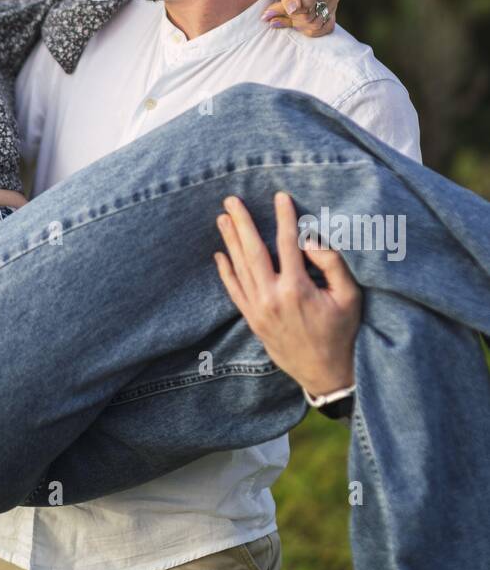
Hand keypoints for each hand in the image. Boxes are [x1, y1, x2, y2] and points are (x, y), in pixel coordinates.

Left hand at [212, 191, 360, 397]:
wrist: (325, 373)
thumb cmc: (342, 332)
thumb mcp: (349, 297)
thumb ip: (333, 264)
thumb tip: (310, 240)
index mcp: (297, 289)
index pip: (288, 243)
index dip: (284, 217)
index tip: (280, 196)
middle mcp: (273, 297)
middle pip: (253, 251)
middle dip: (242, 223)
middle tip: (231, 200)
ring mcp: (259, 309)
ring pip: (240, 268)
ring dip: (230, 241)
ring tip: (222, 218)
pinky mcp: (252, 320)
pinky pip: (234, 291)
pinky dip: (226, 272)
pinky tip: (220, 255)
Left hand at [266, 0, 341, 36]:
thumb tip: (293, 9)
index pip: (308, 2)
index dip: (287, 9)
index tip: (268, 11)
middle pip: (312, 14)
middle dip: (288, 16)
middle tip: (268, 15)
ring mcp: (334, 0)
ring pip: (316, 24)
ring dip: (294, 24)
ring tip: (275, 19)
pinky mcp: (332, 10)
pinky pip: (325, 28)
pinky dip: (307, 30)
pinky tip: (289, 24)